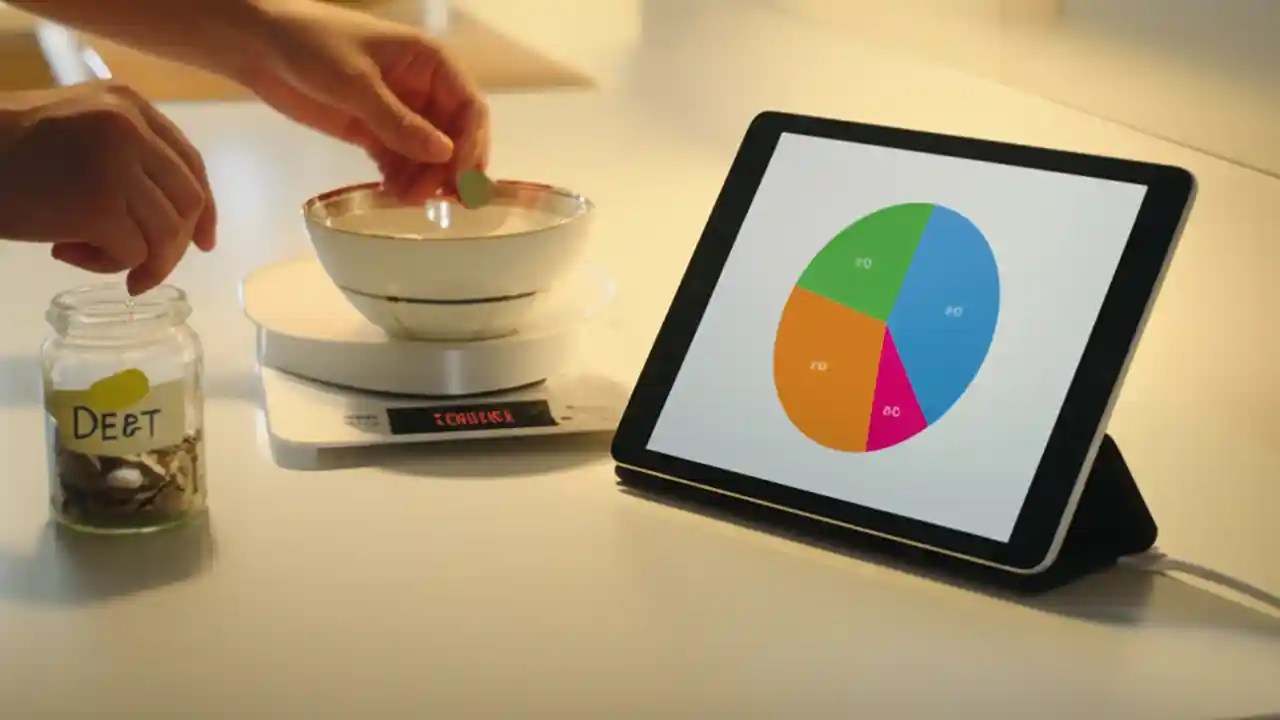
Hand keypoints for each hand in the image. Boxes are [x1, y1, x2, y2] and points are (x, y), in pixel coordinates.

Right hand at [0, 82, 214, 294]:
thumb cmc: (10, 151)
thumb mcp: (79, 129)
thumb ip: (129, 155)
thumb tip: (181, 217)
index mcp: (129, 105)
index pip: (190, 162)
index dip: (203, 208)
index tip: (202, 241)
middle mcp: (130, 129)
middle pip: (188, 200)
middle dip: (175, 244)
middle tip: (145, 267)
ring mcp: (117, 166)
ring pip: (167, 233)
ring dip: (142, 261)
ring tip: (97, 261)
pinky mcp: (98, 206)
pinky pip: (132, 254)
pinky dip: (107, 266)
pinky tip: (65, 254)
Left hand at [241, 1, 488, 201]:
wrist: (258, 44)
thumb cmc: (313, 46)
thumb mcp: (357, 83)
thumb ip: (399, 121)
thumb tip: (446, 154)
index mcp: (431, 63)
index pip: (470, 107)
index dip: (472, 145)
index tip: (460, 180)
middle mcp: (423, 88)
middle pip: (454, 136)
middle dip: (448, 168)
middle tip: (433, 200)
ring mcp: (398, 111)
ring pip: (427, 154)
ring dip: (423, 179)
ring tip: (406, 200)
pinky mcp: (372, 130)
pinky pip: (398, 160)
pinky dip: (399, 179)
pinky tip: (392, 195)